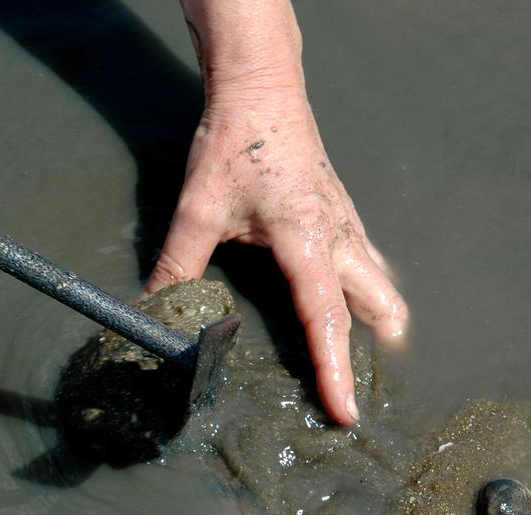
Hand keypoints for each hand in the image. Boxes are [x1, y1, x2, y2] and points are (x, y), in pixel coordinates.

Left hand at [146, 89, 406, 425]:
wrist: (261, 87)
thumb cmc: (234, 142)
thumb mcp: (198, 207)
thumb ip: (178, 263)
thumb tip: (151, 310)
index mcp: (307, 240)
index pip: (327, 318)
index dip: (336, 370)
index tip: (346, 411)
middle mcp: (339, 235)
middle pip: (379, 305)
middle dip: (376, 348)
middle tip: (358, 385)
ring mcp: (346, 222)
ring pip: (379, 282)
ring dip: (374, 319)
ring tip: (355, 355)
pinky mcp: (340, 212)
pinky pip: (367, 260)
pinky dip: (364, 290)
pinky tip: (340, 300)